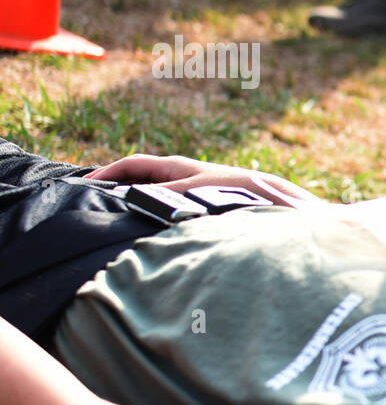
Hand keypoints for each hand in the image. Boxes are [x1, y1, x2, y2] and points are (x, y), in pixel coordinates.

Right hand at [84, 154, 323, 207]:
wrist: (283, 206)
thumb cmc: (243, 193)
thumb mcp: (197, 193)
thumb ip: (165, 197)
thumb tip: (133, 199)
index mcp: (179, 167)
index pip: (133, 164)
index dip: (107, 173)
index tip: (84, 186)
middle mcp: (187, 178)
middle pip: (142, 181)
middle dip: (119, 191)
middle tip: (95, 209)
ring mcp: (197, 194)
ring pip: (158, 199)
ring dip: (139, 208)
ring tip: (117, 226)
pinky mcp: (208, 211)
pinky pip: (174, 214)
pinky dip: (160, 221)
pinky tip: (154, 239)